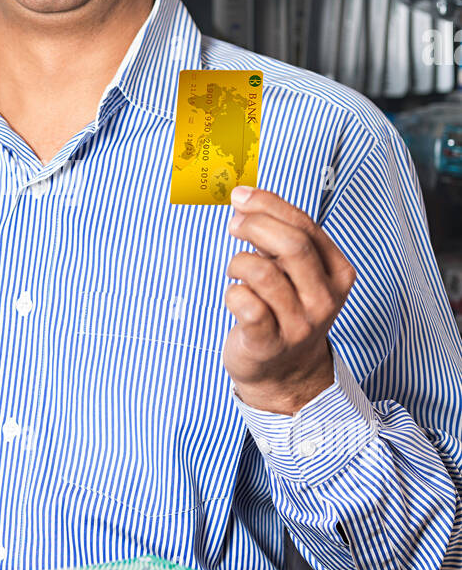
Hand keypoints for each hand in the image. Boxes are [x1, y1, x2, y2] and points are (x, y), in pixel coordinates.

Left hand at [222, 186, 355, 415]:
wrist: (284, 373)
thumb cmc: (284, 310)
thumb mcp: (296, 272)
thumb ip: (280, 237)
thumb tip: (246, 197)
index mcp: (337, 273)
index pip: (305, 226)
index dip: (269, 205)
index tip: (242, 196)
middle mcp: (324, 299)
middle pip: (292, 245)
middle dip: (255, 226)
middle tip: (234, 226)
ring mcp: (299, 324)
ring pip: (264, 273)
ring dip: (239, 262)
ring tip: (236, 270)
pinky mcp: (270, 343)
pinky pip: (246, 305)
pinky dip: (232, 292)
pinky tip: (235, 296)